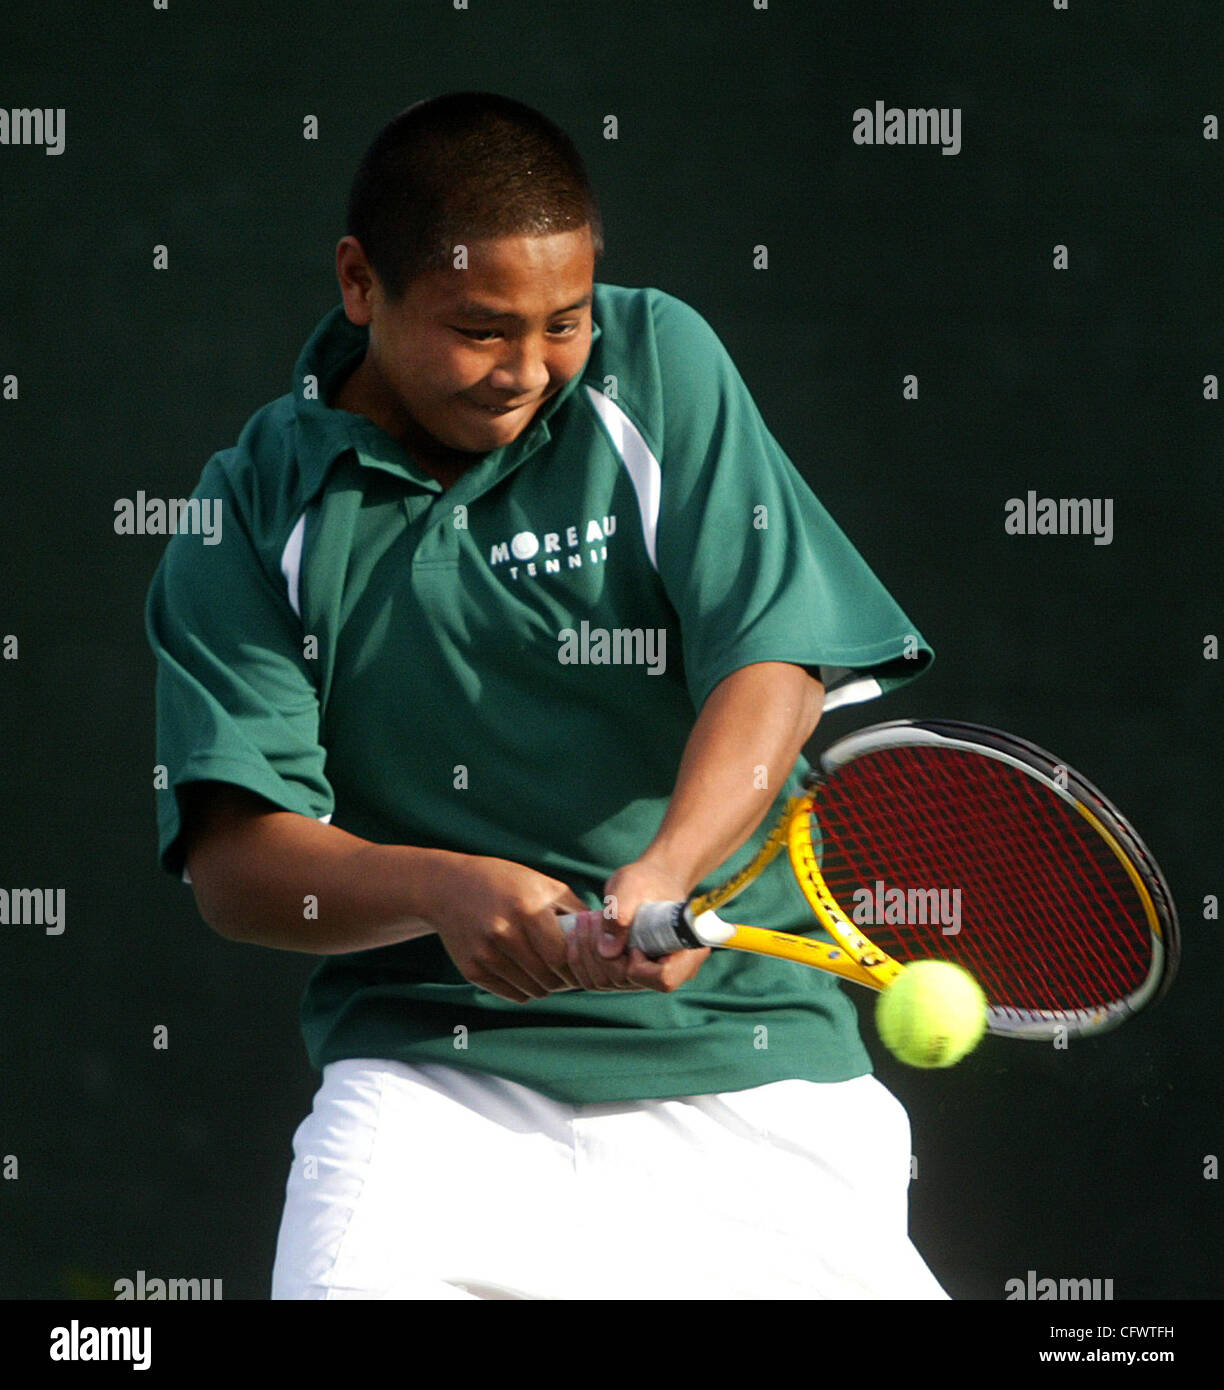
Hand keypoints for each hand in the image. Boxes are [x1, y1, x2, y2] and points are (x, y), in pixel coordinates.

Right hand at [422, 853, 587, 1003]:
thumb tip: (604, 938)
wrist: (448, 887)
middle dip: (564, 978)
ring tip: (548, 969)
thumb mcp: (542, 885)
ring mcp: (484, 954)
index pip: (561, 956)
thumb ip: (575, 911)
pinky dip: (524, 988)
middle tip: (569, 969)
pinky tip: (526, 971)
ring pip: (532, 990)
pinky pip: (511, 994)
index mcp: (526, 909)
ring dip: (546, 985)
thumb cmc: (505, 883)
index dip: (576, 964)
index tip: (582, 961)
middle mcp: (503, 933)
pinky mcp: (471, 970)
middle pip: (548, 977)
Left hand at [564, 858, 710, 993]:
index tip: (630, 936)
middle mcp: (670, 970)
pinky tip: (577, 933)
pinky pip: (596, 979)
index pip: (665, 979)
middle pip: (628, 981)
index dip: (642, 965)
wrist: (647, 882)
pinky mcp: (625, 974)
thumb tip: (607, 952)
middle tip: (592, 916)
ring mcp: (646, 976)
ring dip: (587, 951)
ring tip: (585, 919)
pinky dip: (581, 958)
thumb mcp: (631, 886)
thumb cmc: (646, 880)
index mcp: (686, 951)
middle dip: (602, 949)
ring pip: (606, 982)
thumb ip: (620, 913)